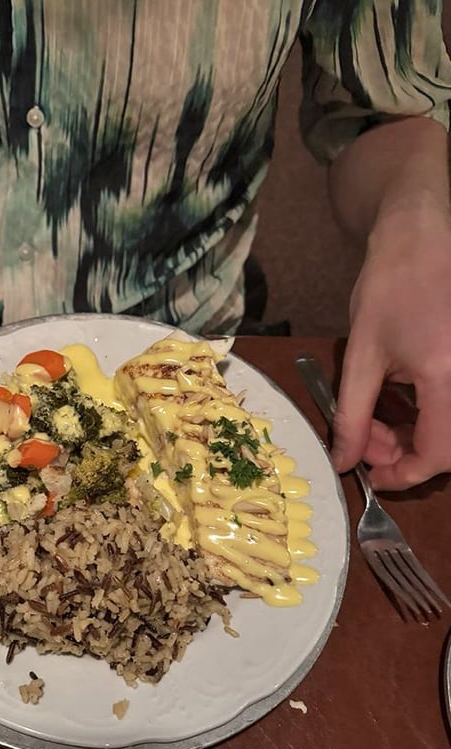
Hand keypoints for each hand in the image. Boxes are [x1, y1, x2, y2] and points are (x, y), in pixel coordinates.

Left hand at [331, 203, 450, 490]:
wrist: (422, 234)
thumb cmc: (390, 285)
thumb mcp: (362, 355)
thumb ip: (352, 414)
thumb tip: (345, 460)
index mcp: (447, 375)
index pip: (439, 452)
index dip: (405, 474)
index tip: (373, 477)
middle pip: (449, 446)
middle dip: (404, 454)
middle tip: (364, 442)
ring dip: (414, 437)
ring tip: (374, 421)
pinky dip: (427, 416)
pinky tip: (396, 405)